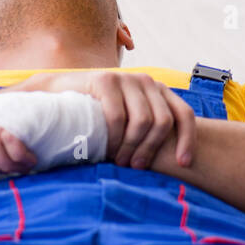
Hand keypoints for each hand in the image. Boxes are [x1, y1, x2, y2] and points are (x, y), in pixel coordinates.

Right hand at [36, 69, 195, 167]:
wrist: (57, 95)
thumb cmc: (96, 114)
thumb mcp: (128, 119)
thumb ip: (147, 129)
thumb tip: (175, 162)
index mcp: (157, 90)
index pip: (183, 114)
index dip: (187, 140)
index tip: (183, 163)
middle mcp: (146, 81)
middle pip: (163, 121)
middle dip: (151, 149)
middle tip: (136, 166)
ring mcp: (126, 78)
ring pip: (142, 121)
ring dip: (132, 147)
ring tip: (120, 161)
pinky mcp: (105, 80)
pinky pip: (117, 117)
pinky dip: (114, 138)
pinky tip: (107, 150)